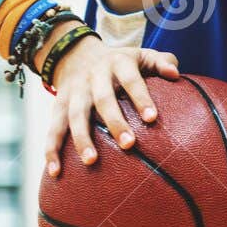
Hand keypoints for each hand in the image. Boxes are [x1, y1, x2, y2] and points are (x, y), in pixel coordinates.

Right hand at [43, 31, 179, 176]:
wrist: (79, 54)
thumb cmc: (124, 63)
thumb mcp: (143, 55)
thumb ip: (162, 62)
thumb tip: (175, 74)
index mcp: (118, 63)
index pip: (131, 80)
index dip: (141, 97)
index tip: (152, 118)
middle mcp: (93, 76)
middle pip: (103, 99)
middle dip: (114, 122)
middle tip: (129, 144)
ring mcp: (74, 91)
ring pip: (75, 115)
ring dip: (81, 138)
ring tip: (91, 161)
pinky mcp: (58, 105)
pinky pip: (53, 128)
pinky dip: (51, 149)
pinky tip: (56, 171)